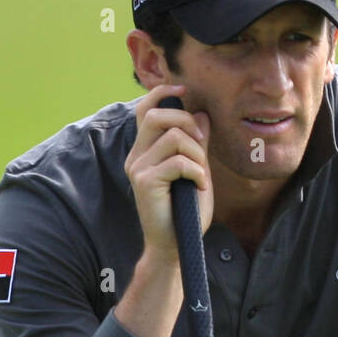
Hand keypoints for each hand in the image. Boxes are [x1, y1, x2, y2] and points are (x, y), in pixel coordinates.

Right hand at [123, 82, 212, 259]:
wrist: (175, 247)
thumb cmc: (186, 212)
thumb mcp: (196, 171)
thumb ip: (197, 145)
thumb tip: (201, 114)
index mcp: (144, 151)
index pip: (145, 109)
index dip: (163, 93)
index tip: (184, 89)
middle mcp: (136, 157)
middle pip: (157, 114)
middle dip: (187, 121)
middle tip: (201, 145)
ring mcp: (138, 169)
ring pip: (174, 137)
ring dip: (198, 154)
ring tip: (201, 176)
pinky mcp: (145, 182)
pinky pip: (178, 161)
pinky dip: (197, 172)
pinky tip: (200, 188)